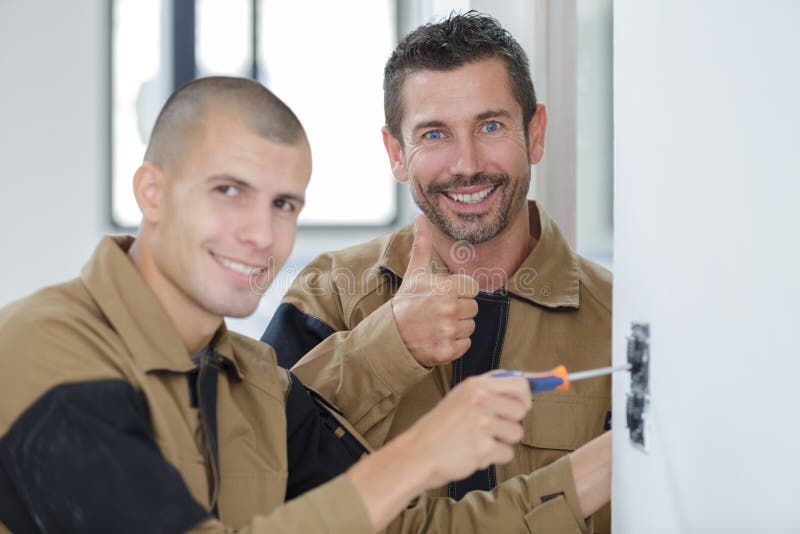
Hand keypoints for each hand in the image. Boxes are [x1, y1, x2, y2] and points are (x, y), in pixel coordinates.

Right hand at [391, 216, 478, 366]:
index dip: (460, 291)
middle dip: (459, 310)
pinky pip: (465, 345)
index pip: (473, 288)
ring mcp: (448, 331)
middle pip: (473, 308)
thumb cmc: (405, 301)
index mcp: (446, 288)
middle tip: (438, 312)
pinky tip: (438, 338)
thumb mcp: (415, 272)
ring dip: (457, 328)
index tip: (443, 295)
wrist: (388, 335)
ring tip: (437, 325)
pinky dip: (454, 345)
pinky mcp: (446, 351)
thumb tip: (420, 217)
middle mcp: (449, 309)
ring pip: (470, 327)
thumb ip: (422, 244)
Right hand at [403, 371, 531, 487]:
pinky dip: (495, 457)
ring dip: (503, 440)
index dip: (526, 395)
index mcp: (475, 385)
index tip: (523, 405)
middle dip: (511, 421)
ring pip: (517, 432)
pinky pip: (508, 452)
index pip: (519, 383)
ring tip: (480, 439)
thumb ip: (489, 389)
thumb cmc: (442, 427)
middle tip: (492, 427)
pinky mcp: (483, 447)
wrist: (419, 453)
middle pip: (521, 408)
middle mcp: (479, 400)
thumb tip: (526, 386)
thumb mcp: (461, 397)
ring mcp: (481, 424)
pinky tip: (476, 452)